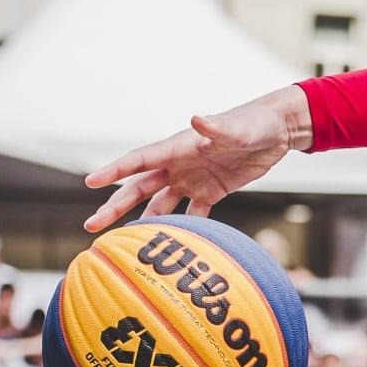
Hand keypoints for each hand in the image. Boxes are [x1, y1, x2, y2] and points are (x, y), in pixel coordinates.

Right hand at [83, 87, 313, 230]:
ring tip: (123, 244)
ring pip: (159, 205)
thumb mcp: (236, 128)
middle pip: (139, 188)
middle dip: (115, 205)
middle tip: (91, 225)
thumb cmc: (254, 123)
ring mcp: (192, 180)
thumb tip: (196, 119)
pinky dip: (181, 229)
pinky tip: (170, 248)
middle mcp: (178, 165)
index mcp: (177, 147)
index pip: (138, 160)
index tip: (90, 183)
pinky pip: (192, 215)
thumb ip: (216, 127)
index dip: (114, 171)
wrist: (276, 132)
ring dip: (143, 222)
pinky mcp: (211, 192)